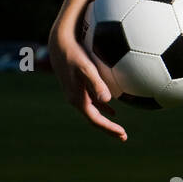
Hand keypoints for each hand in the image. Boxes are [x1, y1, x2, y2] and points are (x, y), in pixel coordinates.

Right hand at [48, 21, 127, 140]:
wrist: (59, 44)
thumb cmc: (74, 54)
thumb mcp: (87, 68)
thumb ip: (97, 83)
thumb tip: (109, 99)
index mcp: (78, 99)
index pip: (96, 120)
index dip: (109, 129)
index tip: (123, 134)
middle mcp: (76, 99)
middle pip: (94, 120)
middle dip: (109, 130)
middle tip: (123, 138)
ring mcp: (76, 94)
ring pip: (94, 112)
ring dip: (106, 121)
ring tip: (119, 129)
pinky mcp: (78, 86)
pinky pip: (92, 102)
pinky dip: (103, 108)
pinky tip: (112, 109)